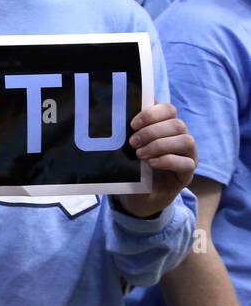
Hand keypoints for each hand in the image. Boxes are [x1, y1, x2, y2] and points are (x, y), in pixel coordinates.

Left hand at [119, 103, 196, 217]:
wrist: (137, 195)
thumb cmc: (132, 165)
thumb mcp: (127, 146)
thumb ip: (129, 130)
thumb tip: (118, 110)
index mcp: (166, 126)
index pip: (169, 109)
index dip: (152, 113)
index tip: (133, 124)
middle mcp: (180, 138)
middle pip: (177, 124)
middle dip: (152, 131)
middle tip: (132, 142)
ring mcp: (188, 156)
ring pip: (186, 141)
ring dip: (160, 145)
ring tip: (140, 154)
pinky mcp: (187, 174)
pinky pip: (186, 163)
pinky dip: (167, 161)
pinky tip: (151, 163)